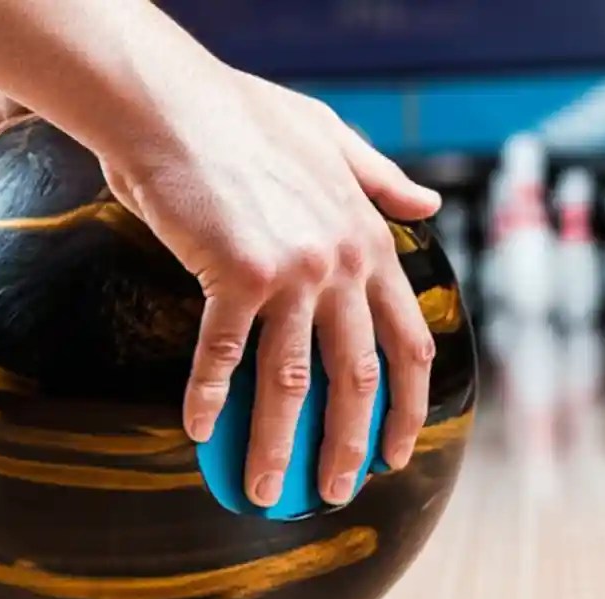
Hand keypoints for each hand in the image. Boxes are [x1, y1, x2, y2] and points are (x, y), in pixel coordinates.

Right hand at [101, 67, 440, 507]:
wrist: (175, 101)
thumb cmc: (247, 116)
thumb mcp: (333, 138)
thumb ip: (383, 180)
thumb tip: (430, 205)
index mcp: (369, 242)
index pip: (407, 343)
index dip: (408, 405)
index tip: (397, 449)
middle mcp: (341, 264)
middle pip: (357, 378)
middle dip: (351, 446)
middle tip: (340, 490)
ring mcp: (292, 272)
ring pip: (291, 382)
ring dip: (280, 445)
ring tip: (267, 490)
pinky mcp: (235, 273)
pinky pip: (222, 355)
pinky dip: (208, 397)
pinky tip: (197, 431)